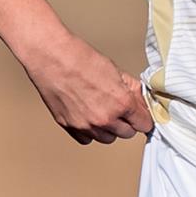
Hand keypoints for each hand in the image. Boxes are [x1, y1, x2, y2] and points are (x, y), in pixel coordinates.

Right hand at [19, 30, 153, 145]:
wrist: (52, 57)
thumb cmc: (80, 58)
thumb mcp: (115, 71)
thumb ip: (131, 90)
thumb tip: (141, 101)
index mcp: (121, 103)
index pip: (144, 124)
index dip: (143, 118)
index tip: (140, 116)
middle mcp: (105, 118)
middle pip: (127, 133)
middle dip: (127, 123)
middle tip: (120, 110)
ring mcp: (86, 125)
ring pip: (107, 139)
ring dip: (109, 129)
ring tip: (102, 111)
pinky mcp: (70, 127)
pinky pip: (87, 139)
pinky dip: (90, 131)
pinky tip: (88, 116)